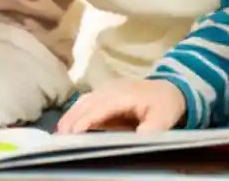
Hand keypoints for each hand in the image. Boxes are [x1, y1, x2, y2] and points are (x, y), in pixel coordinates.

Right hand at [56, 79, 185, 133]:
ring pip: (82, 103)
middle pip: (85, 105)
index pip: (99, 108)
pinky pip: (85, 102)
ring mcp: (105, 90)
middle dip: (70, 121)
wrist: (170, 88)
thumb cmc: (165, 104)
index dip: (85, 120)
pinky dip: (74, 113)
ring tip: (59, 135)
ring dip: (69, 117)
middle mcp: (110, 89)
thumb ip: (150, 130)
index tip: (72, 134)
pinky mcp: (103, 94)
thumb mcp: (163, 119)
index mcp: (123, 95)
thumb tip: (137, 140)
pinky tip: (68, 126)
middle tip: (58, 140)